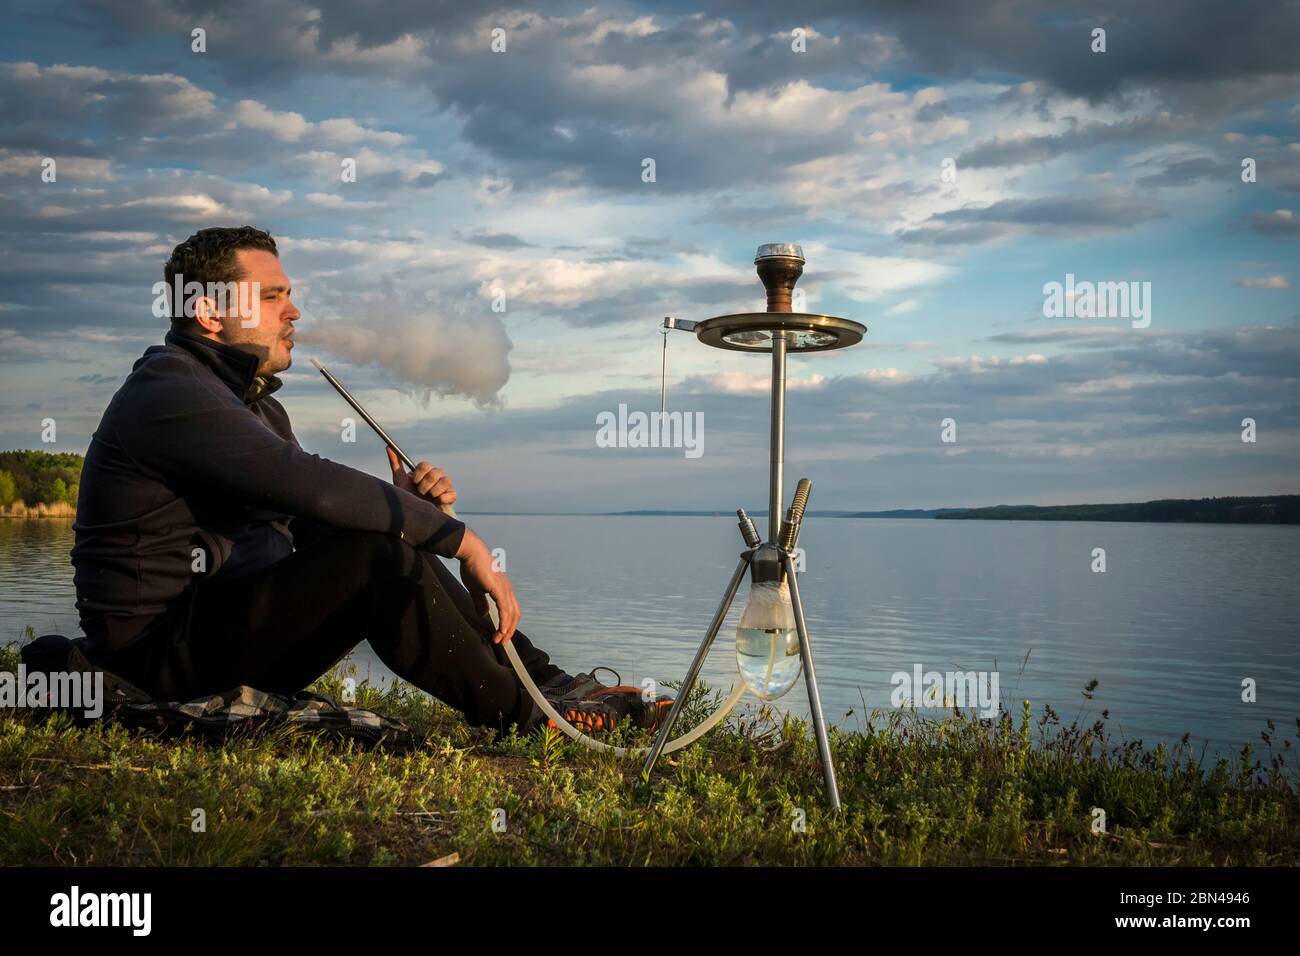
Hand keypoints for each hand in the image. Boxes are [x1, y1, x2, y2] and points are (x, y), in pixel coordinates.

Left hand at [387, 447, 457, 509]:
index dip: (418, 475)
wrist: (416, 514)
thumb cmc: (408, 496)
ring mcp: (446, 485)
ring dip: (433, 492)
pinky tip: (436, 502)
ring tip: (428, 498)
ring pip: (446, 481)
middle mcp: (438, 475)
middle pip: (435, 473)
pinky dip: (443, 498)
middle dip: (424, 486)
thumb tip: (389, 447)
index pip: (425, 465)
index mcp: (426, 470)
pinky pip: (452, 494)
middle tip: (420, 492)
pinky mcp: (452, 496)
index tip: (414, 482)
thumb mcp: (400, 480)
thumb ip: (396, 464)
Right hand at [455, 528, 519, 644]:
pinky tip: (501, 630)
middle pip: (515, 614)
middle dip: (510, 630)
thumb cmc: (473, 568)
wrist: (471, 553)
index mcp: (503, 590)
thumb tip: (483, 614)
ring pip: (512, 614)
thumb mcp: (476, 589)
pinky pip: (505, 609)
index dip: (508, 624)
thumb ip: (480, 602)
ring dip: (507, 629)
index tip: (501, 636)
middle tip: (503, 642)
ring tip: (500, 640)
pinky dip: (505, 621)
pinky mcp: (499, 589)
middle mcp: (508, 590)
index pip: (511, 610)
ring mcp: (505, 589)